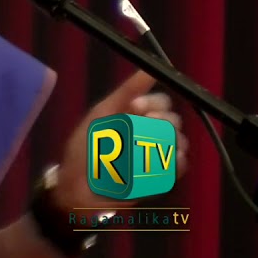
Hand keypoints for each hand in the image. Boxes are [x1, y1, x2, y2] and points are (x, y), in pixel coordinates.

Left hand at [50, 69, 189, 210]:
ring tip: (137, 151)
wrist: (77, 188)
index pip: (161, 102)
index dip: (153, 103)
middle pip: (173, 121)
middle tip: (135, 131)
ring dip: (161, 144)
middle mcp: (150, 133)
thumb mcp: (100, 116)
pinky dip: (171, 163)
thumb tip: (149, 69)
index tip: (135, 107)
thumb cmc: (84, 149)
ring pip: (179, 142)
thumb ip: (124, 92)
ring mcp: (157, 156)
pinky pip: (179, 166)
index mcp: (136, 117)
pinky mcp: (161, 178)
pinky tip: (154, 163)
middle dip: (158, 123)